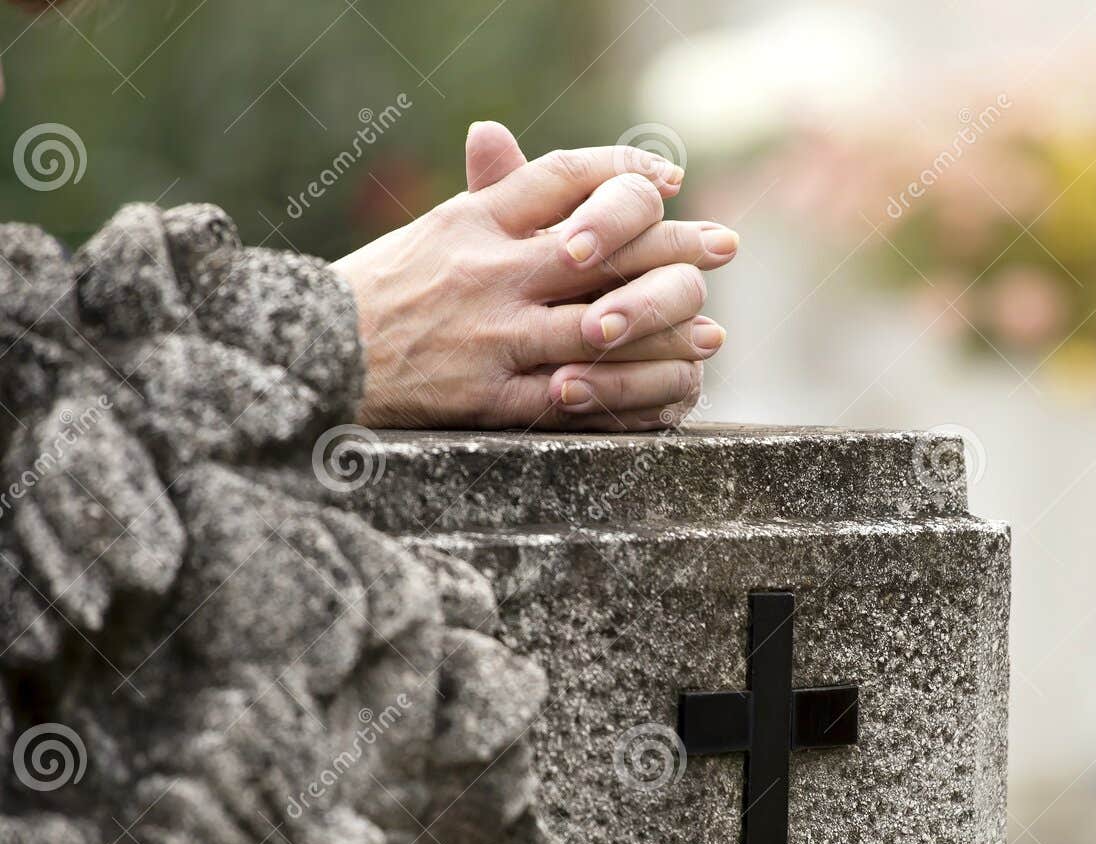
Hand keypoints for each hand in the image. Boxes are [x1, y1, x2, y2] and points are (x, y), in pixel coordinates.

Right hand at [332, 126, 737, 430]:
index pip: (562, 177)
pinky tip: (666, 394)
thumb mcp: (430, 229)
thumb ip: (482, 193)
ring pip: (598, 327)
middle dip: (672, 246)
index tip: (669, 181)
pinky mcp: (487, 396)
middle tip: (726, 244)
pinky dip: (626, 396)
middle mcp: (488, 271)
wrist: (312, 354)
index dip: (622, 173)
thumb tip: (499, 135)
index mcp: (474, 220)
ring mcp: (490, 335)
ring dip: (662, 329)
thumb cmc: (382, 290)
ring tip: (710, 332)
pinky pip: (574, 397)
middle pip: (599, 247)